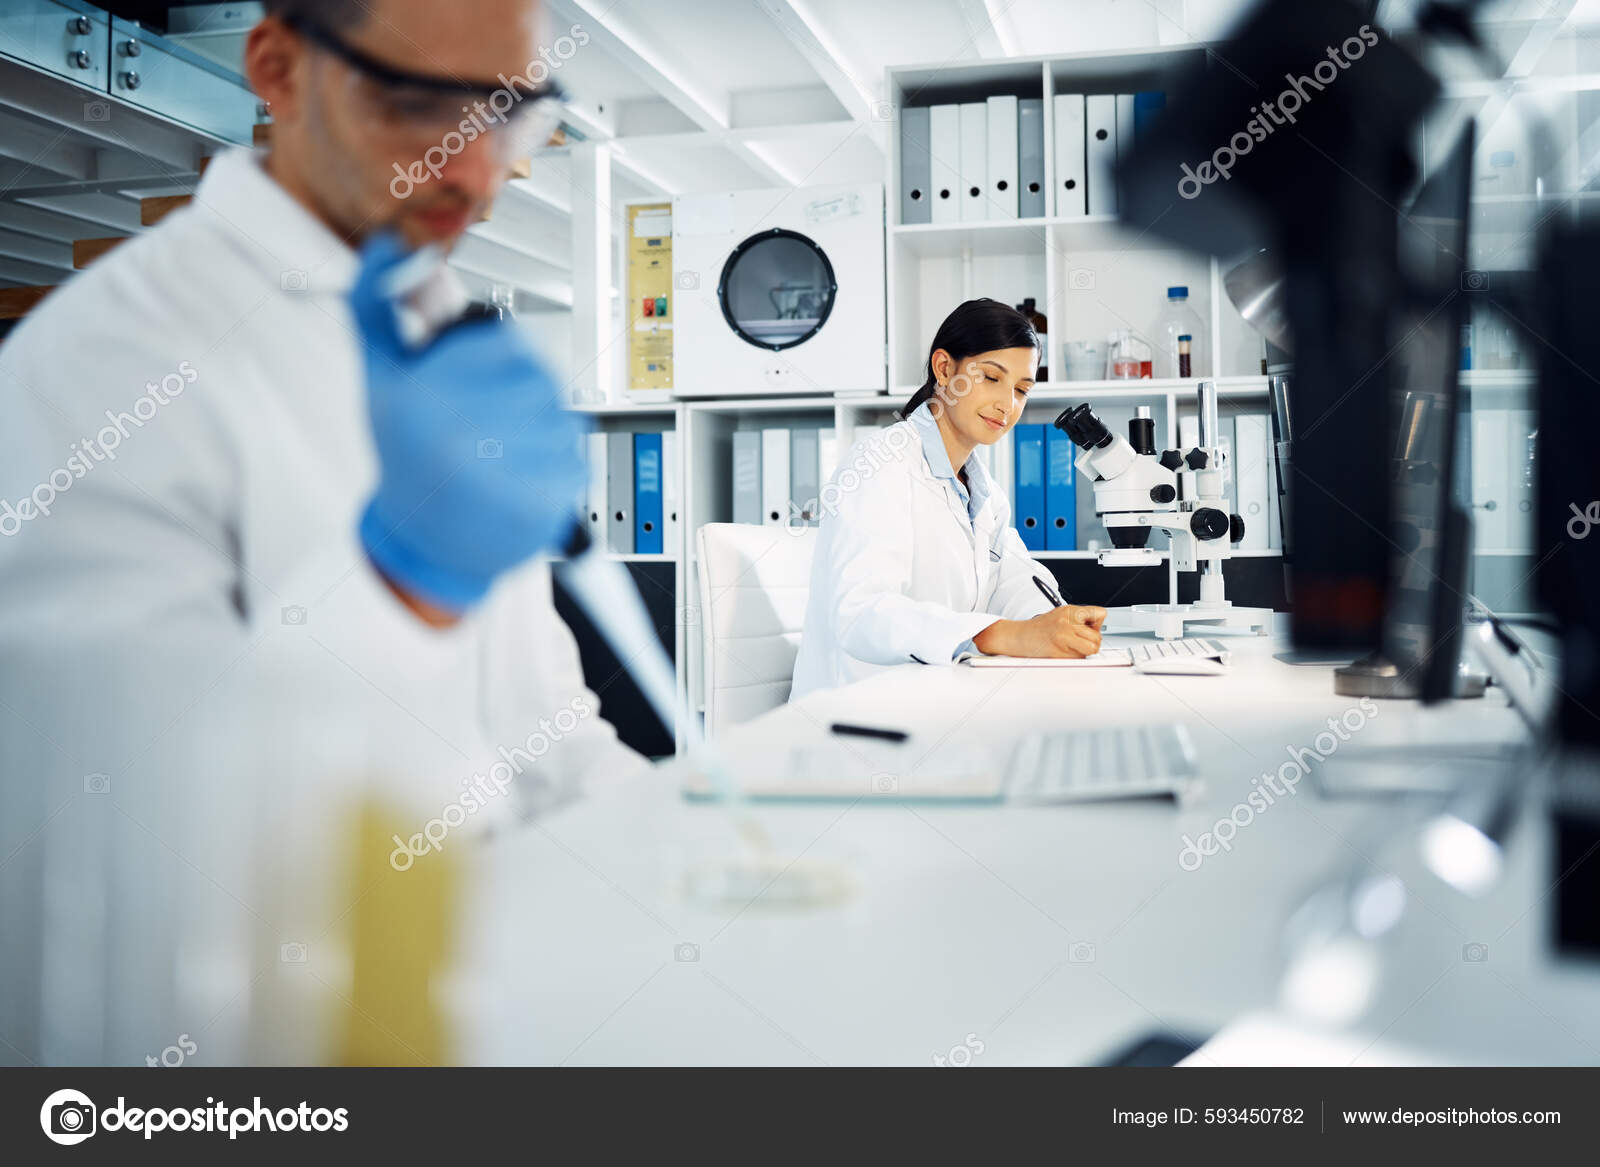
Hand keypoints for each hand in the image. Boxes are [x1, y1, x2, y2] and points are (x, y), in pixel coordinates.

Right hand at [350, 234, 585, 613]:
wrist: (424, 542)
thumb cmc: (406, 453)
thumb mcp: (382, 377)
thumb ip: (379, 306)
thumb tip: (391, 246)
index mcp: (424, 394)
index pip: (506, 343)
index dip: (498, 360)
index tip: (475, 385)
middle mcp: (462, 431)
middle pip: (539, 378)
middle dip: (522, 395)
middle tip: (489, 425)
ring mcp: (506, 471)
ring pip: (560, 415)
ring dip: (542, 430)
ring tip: (501, 455)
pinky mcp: (543, 503)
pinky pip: (575, 456)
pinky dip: (558, 465)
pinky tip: (520, 479)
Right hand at [974, 604, 1107, 658]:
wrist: (1017, 637)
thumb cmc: (1037, 628)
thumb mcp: (1060, 614)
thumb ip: (1078, 619)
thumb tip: (1097, 629)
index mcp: (1069, 611)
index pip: (1100, 614)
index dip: (1098, 624)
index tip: (1092, 629)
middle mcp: (1068, 622)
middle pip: (1097, 637)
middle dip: (1092, 642)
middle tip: (1080, 642)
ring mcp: (1064, 638)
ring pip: (1091, 649)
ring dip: (1084, 652)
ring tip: (1071, 647)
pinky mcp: (1060, 653)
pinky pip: (1078, 659)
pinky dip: (1073, 659)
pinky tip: (1062, 652)